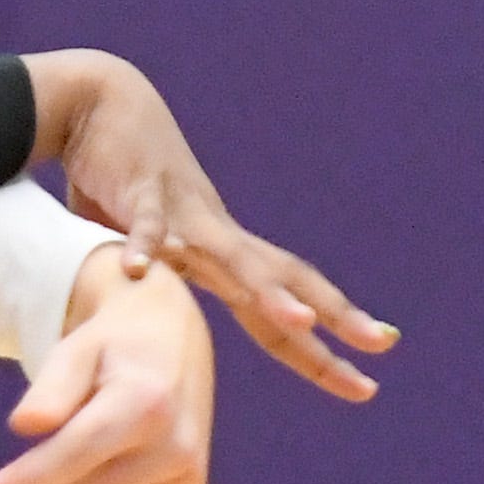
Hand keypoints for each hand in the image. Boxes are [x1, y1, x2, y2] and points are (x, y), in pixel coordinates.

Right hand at [23, 50, 397, 402]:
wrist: (99, 104)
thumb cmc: (117, 181)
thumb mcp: (142, 247)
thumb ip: (153, 283)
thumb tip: (150, 318)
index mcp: (219, 254)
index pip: (278, 305)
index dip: (318, 344)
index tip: (365, 379)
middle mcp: (216, 235)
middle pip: (284, 280)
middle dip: (335, 315)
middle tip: (383, 344)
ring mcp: (184, 213)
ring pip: (234, 258)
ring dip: (267, 291)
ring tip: (302, 323)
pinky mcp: (140, 191)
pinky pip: (146, 224)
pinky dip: (143, 246)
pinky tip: (135, 272)